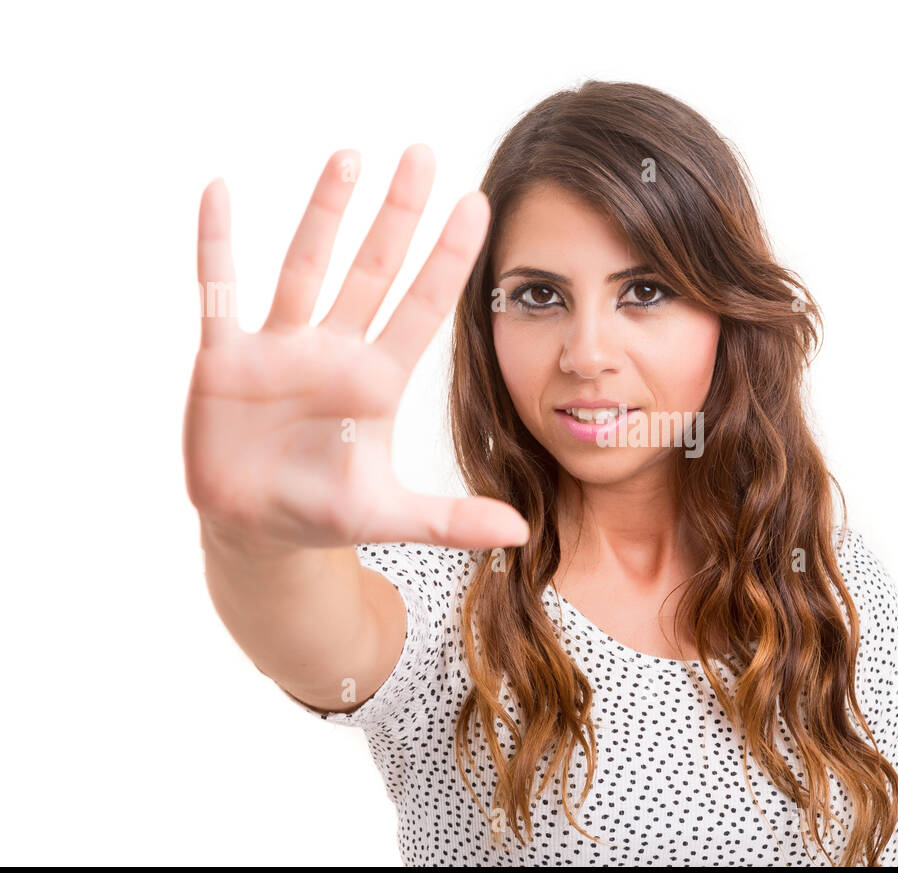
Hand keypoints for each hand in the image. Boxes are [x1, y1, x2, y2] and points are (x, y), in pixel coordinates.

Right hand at [183, 146, 528, 551]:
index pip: (422, 308)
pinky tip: (220, 192)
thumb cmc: (323, 511)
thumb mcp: (389, 518)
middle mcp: (333, 351)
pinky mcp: (225, 359)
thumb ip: (451, 520)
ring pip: (305, 266)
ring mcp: (279, 349)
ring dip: (324, 213)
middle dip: (397, 215)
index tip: (477, 204)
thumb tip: (520, 531)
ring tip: (350, 156)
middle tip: (423, 153)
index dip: (449, 259)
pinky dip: (216, 244)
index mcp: (375, 381)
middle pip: (372, 269)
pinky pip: (218, 291)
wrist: (255, 526)